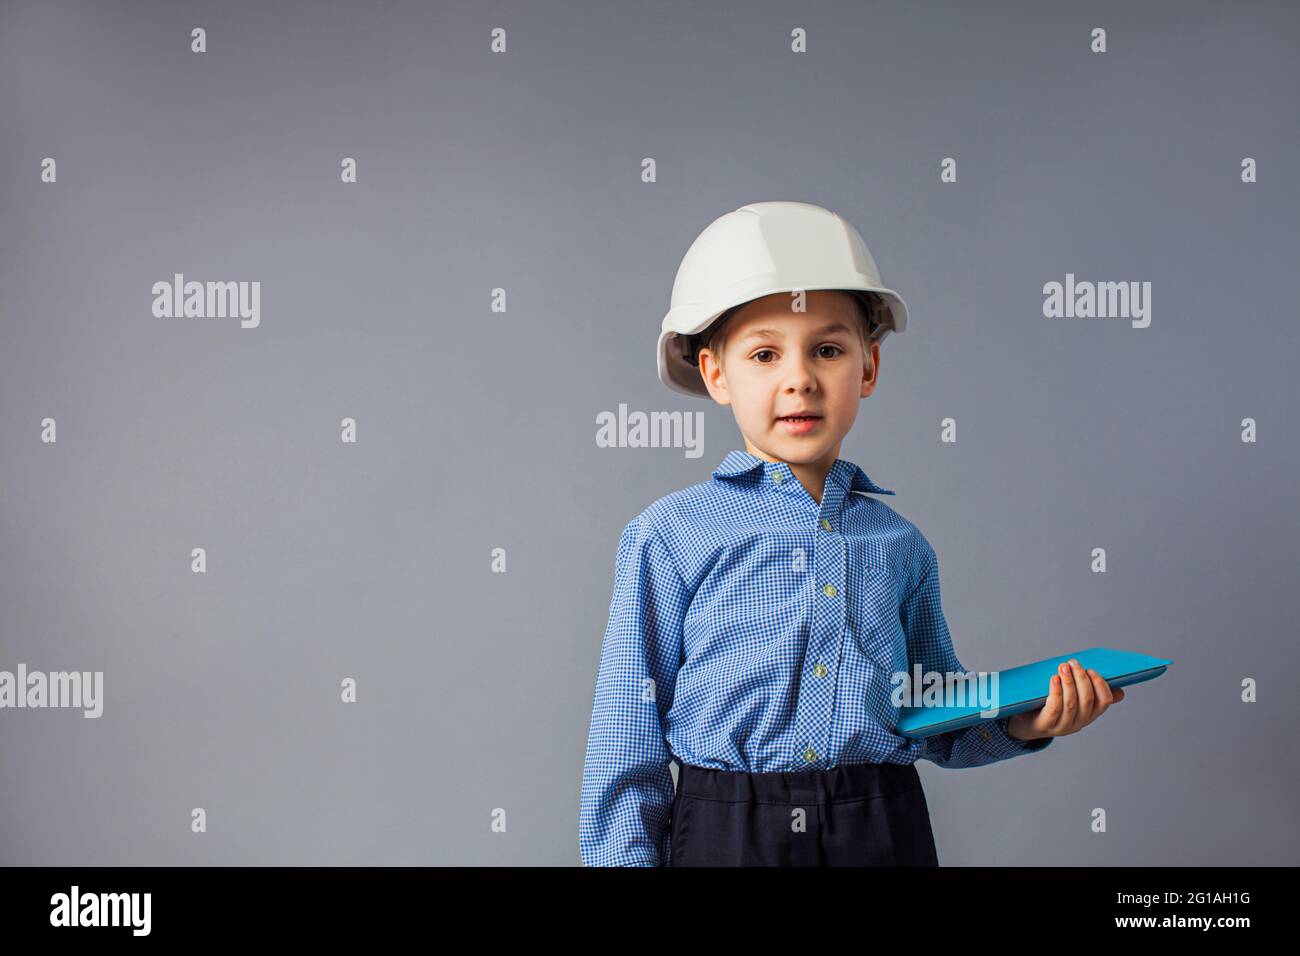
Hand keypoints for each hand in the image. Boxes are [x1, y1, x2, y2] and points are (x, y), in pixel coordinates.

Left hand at [1006, 659, 1124, 741]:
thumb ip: (1090, 693)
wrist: (1027, 724)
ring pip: (1071, 703)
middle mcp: (1080, 722)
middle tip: (1073, 662)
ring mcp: (1063, 725)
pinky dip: (1056, 691)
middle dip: (1081, 678)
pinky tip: (1054, 678)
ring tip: (1063, 666)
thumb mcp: (1074, 700)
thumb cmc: (1052, 706)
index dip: (1100, 684)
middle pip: (1087, 699)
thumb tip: (1119, 691)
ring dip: (1068, 682)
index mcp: (1090, 714)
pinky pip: (1054, 708)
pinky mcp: (1046, 725)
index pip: (1105, 701)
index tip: (1091, 669)